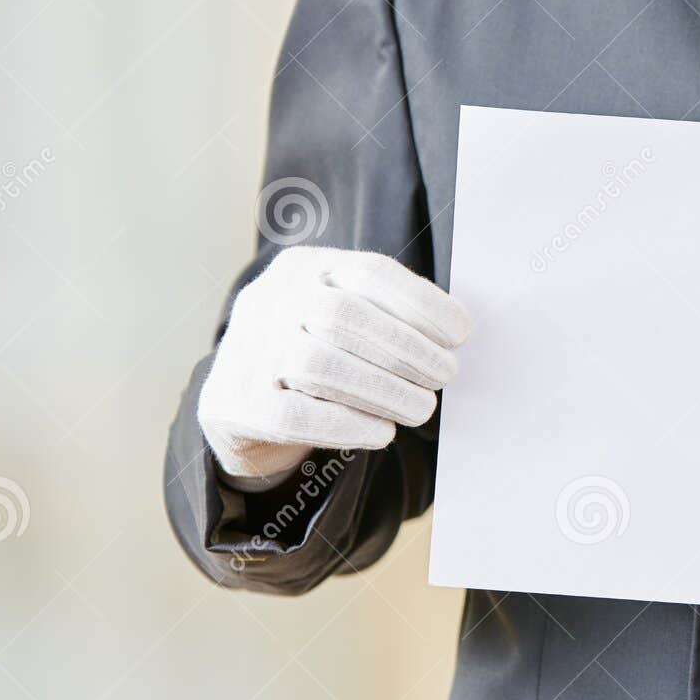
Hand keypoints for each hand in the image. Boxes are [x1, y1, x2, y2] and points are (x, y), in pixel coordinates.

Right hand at [198, 247, 470, 490]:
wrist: (240, 400)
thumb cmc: (312, 349)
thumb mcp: (339, 311)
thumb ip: (387, 312)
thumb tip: (455, 331)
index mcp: (302, 267)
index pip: (369, 271)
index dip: (422, 303)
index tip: (460, 334)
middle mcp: (269, 300)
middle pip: (345, 316)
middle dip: (408, 349)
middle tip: (445, 375)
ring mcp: (249, 350)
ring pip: (320, 366)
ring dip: (386, 391)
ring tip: (422, 408)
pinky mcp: (239, 403)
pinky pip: (296, 415)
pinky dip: (348, 425)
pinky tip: (382, 432)